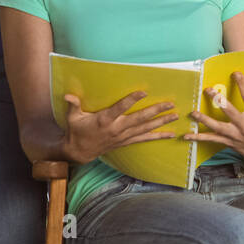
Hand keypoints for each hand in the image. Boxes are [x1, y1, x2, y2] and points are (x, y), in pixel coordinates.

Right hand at [61, 90, 178, 164]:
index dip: (131, 100)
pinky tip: (171, 134)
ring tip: (175, 115)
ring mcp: (123, 136)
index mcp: (104, 120)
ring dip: (161, 122)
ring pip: (145, 128)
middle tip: (170, 103)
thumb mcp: (72, 118)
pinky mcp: (127, 142)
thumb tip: (68, 96)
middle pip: (139, 118)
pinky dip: (158, 136)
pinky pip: (145, 139)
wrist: (80, 152)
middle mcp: (117, 128)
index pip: (120, 108)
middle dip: (156, 110)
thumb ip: (73, 105)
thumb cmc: (77, 131)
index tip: (144, 91)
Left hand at [184, 72, 243, 169]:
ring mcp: (235, 135)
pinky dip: (198, 138)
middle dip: (218, 101)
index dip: (243, 85)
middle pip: (230, 112)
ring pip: (217, 127)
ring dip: (204, 120)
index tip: (235, 73)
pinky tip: (187, 135)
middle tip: (208, 90)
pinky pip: (212, 140)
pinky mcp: (228, 142)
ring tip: (193, 113)